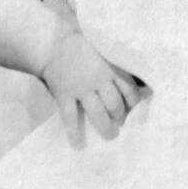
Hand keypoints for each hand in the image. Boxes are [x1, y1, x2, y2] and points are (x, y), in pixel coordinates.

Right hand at [40, 31, 141, 145]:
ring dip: (105, 128)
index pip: (129, 89)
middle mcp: (99, 80)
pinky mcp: (64, 95)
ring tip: (110, 136)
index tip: (134, 109)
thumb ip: (116, 63)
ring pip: (98, 113)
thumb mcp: (104, 49)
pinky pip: (70, 118)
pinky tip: (78, 145)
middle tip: (121, 125)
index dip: (133, 102)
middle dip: (120, 118)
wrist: (53, 43)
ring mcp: (81, 89)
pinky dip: (74, 133)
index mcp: (111, 68)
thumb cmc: (82, 44)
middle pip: (115, 104)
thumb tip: (133, 73)